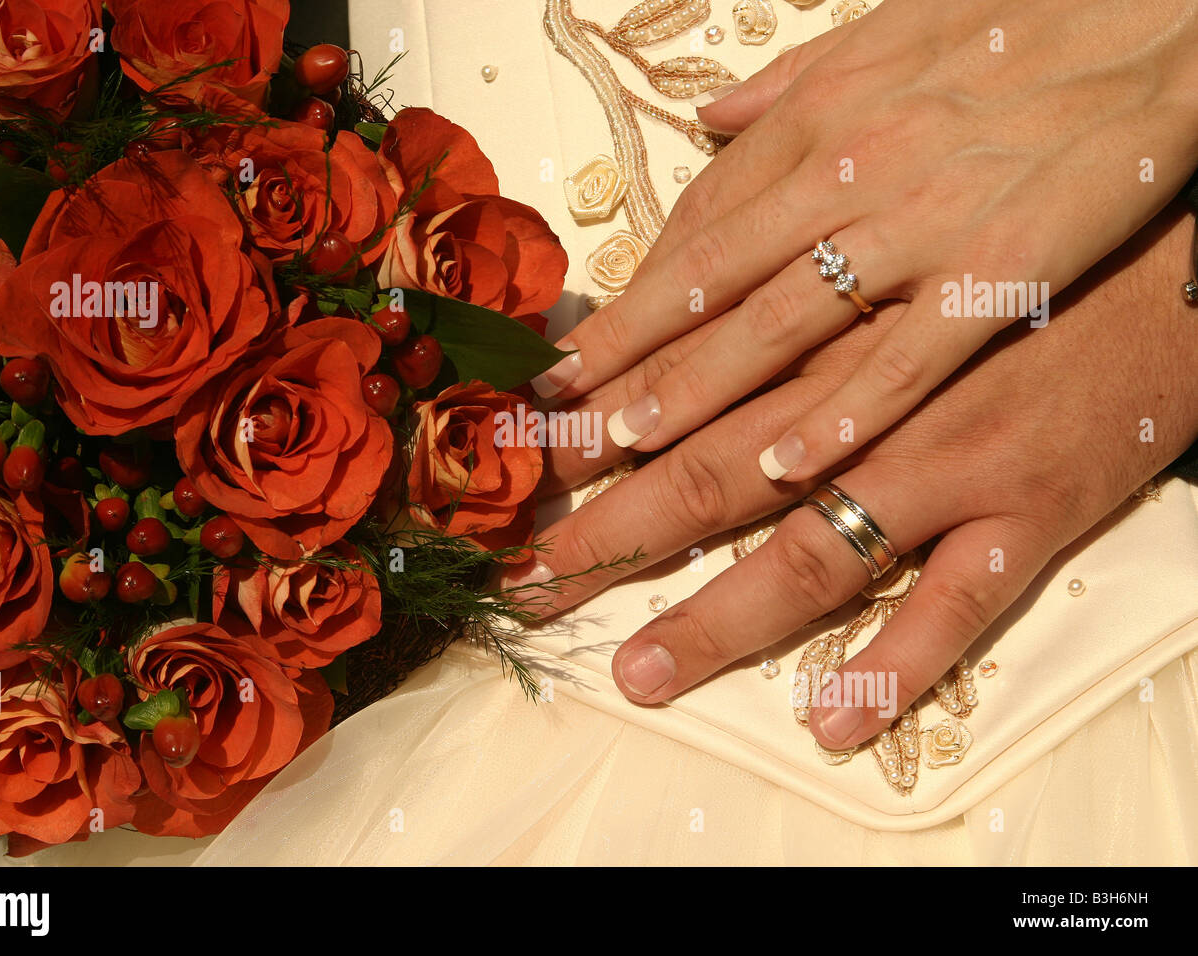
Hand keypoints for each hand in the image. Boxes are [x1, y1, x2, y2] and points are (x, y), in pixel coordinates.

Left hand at [506, 206, 1197, 749]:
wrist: (1168, 254)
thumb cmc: (1011, 249)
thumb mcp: (893, 237)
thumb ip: (791, 267)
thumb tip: (688, 265)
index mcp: (827, 328)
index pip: (682, 391)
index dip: (594, 439)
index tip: (523, 479)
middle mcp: (867, 400)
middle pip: (715, 475)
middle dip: (615, 535)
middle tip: (535, 585)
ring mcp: (946, 460)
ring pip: (814, 549)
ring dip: (719, 617)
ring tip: (642, 671)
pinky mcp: (1028, 510)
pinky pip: (958, 604)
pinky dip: (896, 665)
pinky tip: (833, 723)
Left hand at [531, 0, 1197, 486]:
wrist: (1162, 19)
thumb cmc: (1028, 27)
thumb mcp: (893, 32)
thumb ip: (796, 84)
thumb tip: (716, 116)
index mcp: (820, 123)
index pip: (696, 238)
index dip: (623, 311)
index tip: (563, 368)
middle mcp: (848, 176)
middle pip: (711, 291)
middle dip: (624, 366)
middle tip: (554, 432)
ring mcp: (920, 227)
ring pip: (783, 325)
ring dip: (696, 390)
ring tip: (625, 447)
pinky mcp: (998, 270)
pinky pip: (909, 357)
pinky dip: (845, 413)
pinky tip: (785, 466)